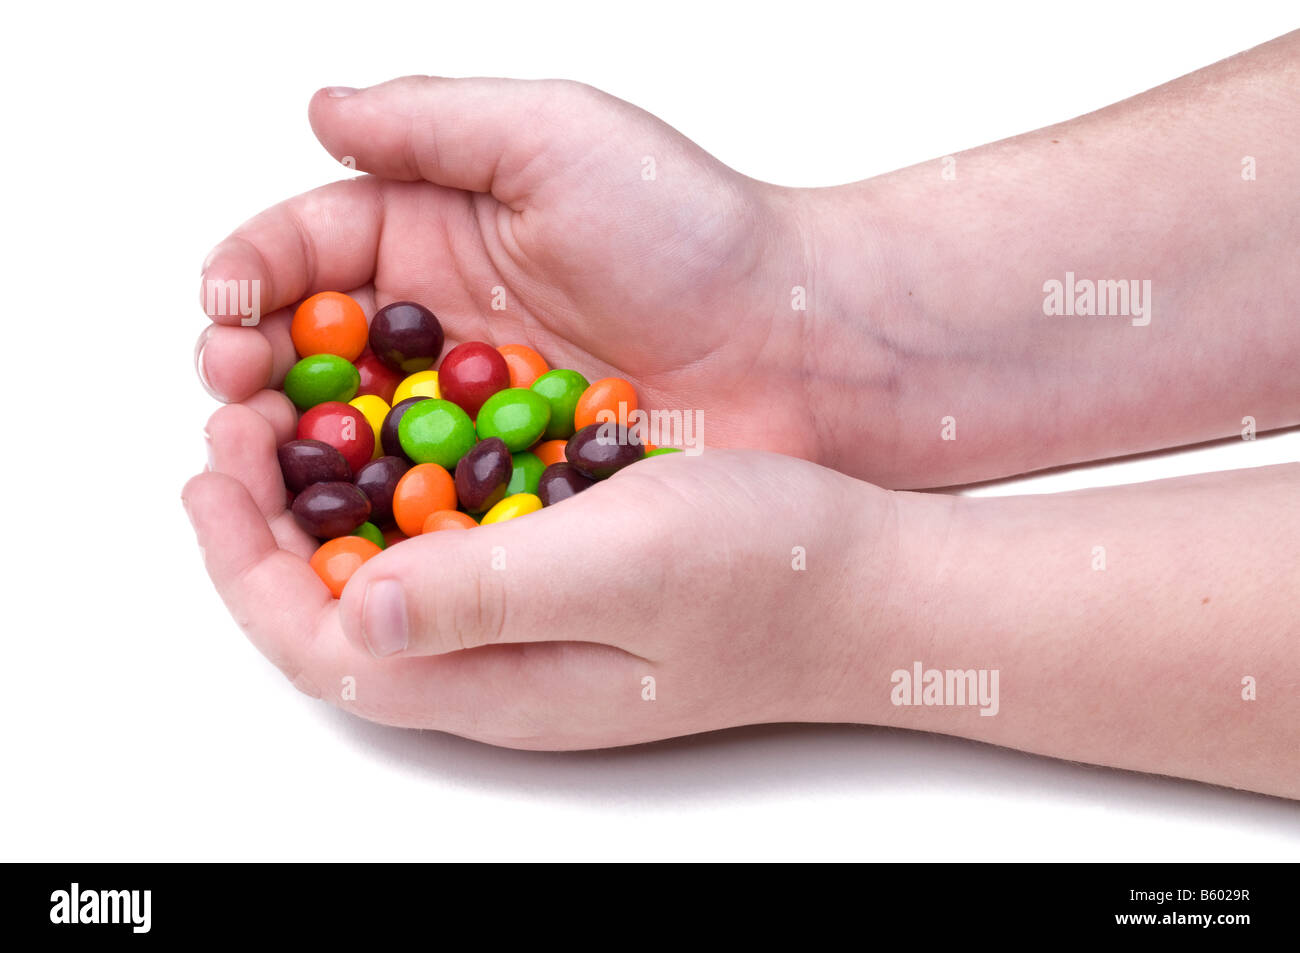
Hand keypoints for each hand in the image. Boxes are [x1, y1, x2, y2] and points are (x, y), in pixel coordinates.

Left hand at [183, 403, 893, 747]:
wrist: (873, 581)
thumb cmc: (770, 577)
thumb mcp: (622, 566)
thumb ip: (487, 596)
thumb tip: (351, 613)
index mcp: (498, 681)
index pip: (322, 646)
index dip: (243, 562)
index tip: (215, 461)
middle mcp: (502, 665)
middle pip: (338, 613)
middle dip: (268, 524)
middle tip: (244, 418)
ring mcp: (538, 628)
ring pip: (390, 575)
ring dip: (331, 502)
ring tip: (301, 416)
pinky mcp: (571, 583)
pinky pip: (453, 545)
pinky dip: (407, 486)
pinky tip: (413, 428)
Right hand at [198, 77, 829, 460]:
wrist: (798, 342)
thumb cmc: (694, 231)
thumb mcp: (559, 138)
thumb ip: (436, 123)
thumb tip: (319, 111)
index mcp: (443, 228)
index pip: (313, 246)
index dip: (252, 275)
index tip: (221, 311)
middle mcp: (446, 319)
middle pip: (312, 347)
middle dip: (255, 371)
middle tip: (232, 403)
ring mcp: (472, 408)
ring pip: (354, 429)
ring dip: (299, 449)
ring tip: (262, 464)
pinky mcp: (509, 479)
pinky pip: (422, 498)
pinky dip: (375, 511)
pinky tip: (342, 523)